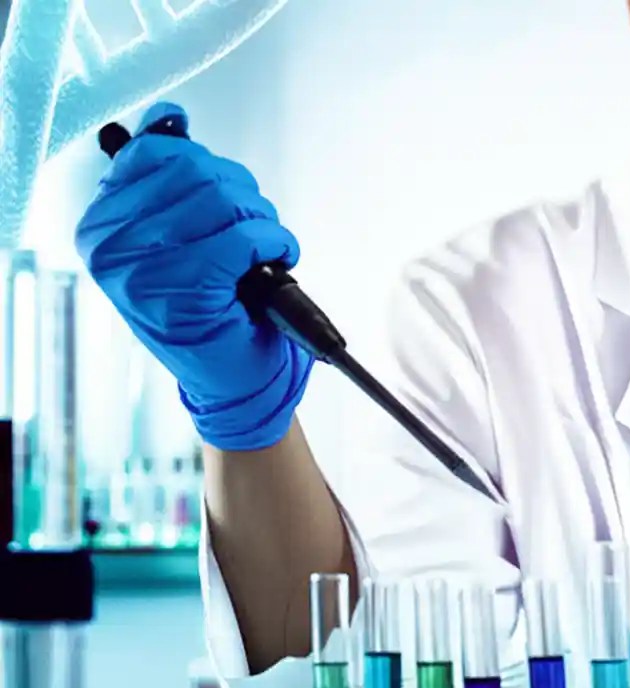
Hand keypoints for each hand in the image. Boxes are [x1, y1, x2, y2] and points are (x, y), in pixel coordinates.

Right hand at [76, 102, 312, 450]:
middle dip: (242, 196)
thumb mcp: (183, 235)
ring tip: (262, 251)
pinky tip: (276, 260)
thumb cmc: (216, 308)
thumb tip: (167, 116)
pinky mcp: (183, 292)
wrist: (236, 380)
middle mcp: (110, 246)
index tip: (220, 196)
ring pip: (223, 200)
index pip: (156, 152)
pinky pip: (242, 237)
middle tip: (252, 232)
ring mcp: (142, 270)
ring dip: (262, 222)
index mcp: (103, 224)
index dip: (207, 168)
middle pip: (196, 170)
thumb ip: (171, 177)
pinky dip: (274, 244)